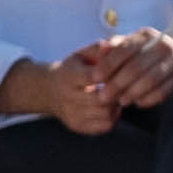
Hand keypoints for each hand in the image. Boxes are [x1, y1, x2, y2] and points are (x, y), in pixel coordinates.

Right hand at [0, 53, 120, 137]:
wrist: (49, 90)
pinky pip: (105, 126)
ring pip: (105, 114)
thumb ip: (98, 49)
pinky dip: (113, 117)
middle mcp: (67, 97)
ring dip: (116, 105)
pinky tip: (111, 107)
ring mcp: (71, 114)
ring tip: (117, 95)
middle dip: (115, 92)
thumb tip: (111, 46)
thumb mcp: (81, 54)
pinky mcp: (77, 126)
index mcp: (68, 75)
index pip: (92, 77)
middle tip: (123, 86)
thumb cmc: (72, 69)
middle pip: (101, 99)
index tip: (118, 72)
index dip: (109, 75)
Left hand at [72, 25, 172, 116]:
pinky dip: (148, 99)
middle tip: (104, 97)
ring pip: (150, 81)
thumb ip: (115, 46)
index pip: (124, 49)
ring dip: (132, 93)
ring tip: (120, 101)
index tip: (95, 78)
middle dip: (116, 84)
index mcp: (146, 35)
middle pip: (135, 68)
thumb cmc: (149, 51)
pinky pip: (163, 92)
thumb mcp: (133, 42)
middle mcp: (162, 46)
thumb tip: (100, 49)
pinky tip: (137, 103)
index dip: (108, 65)